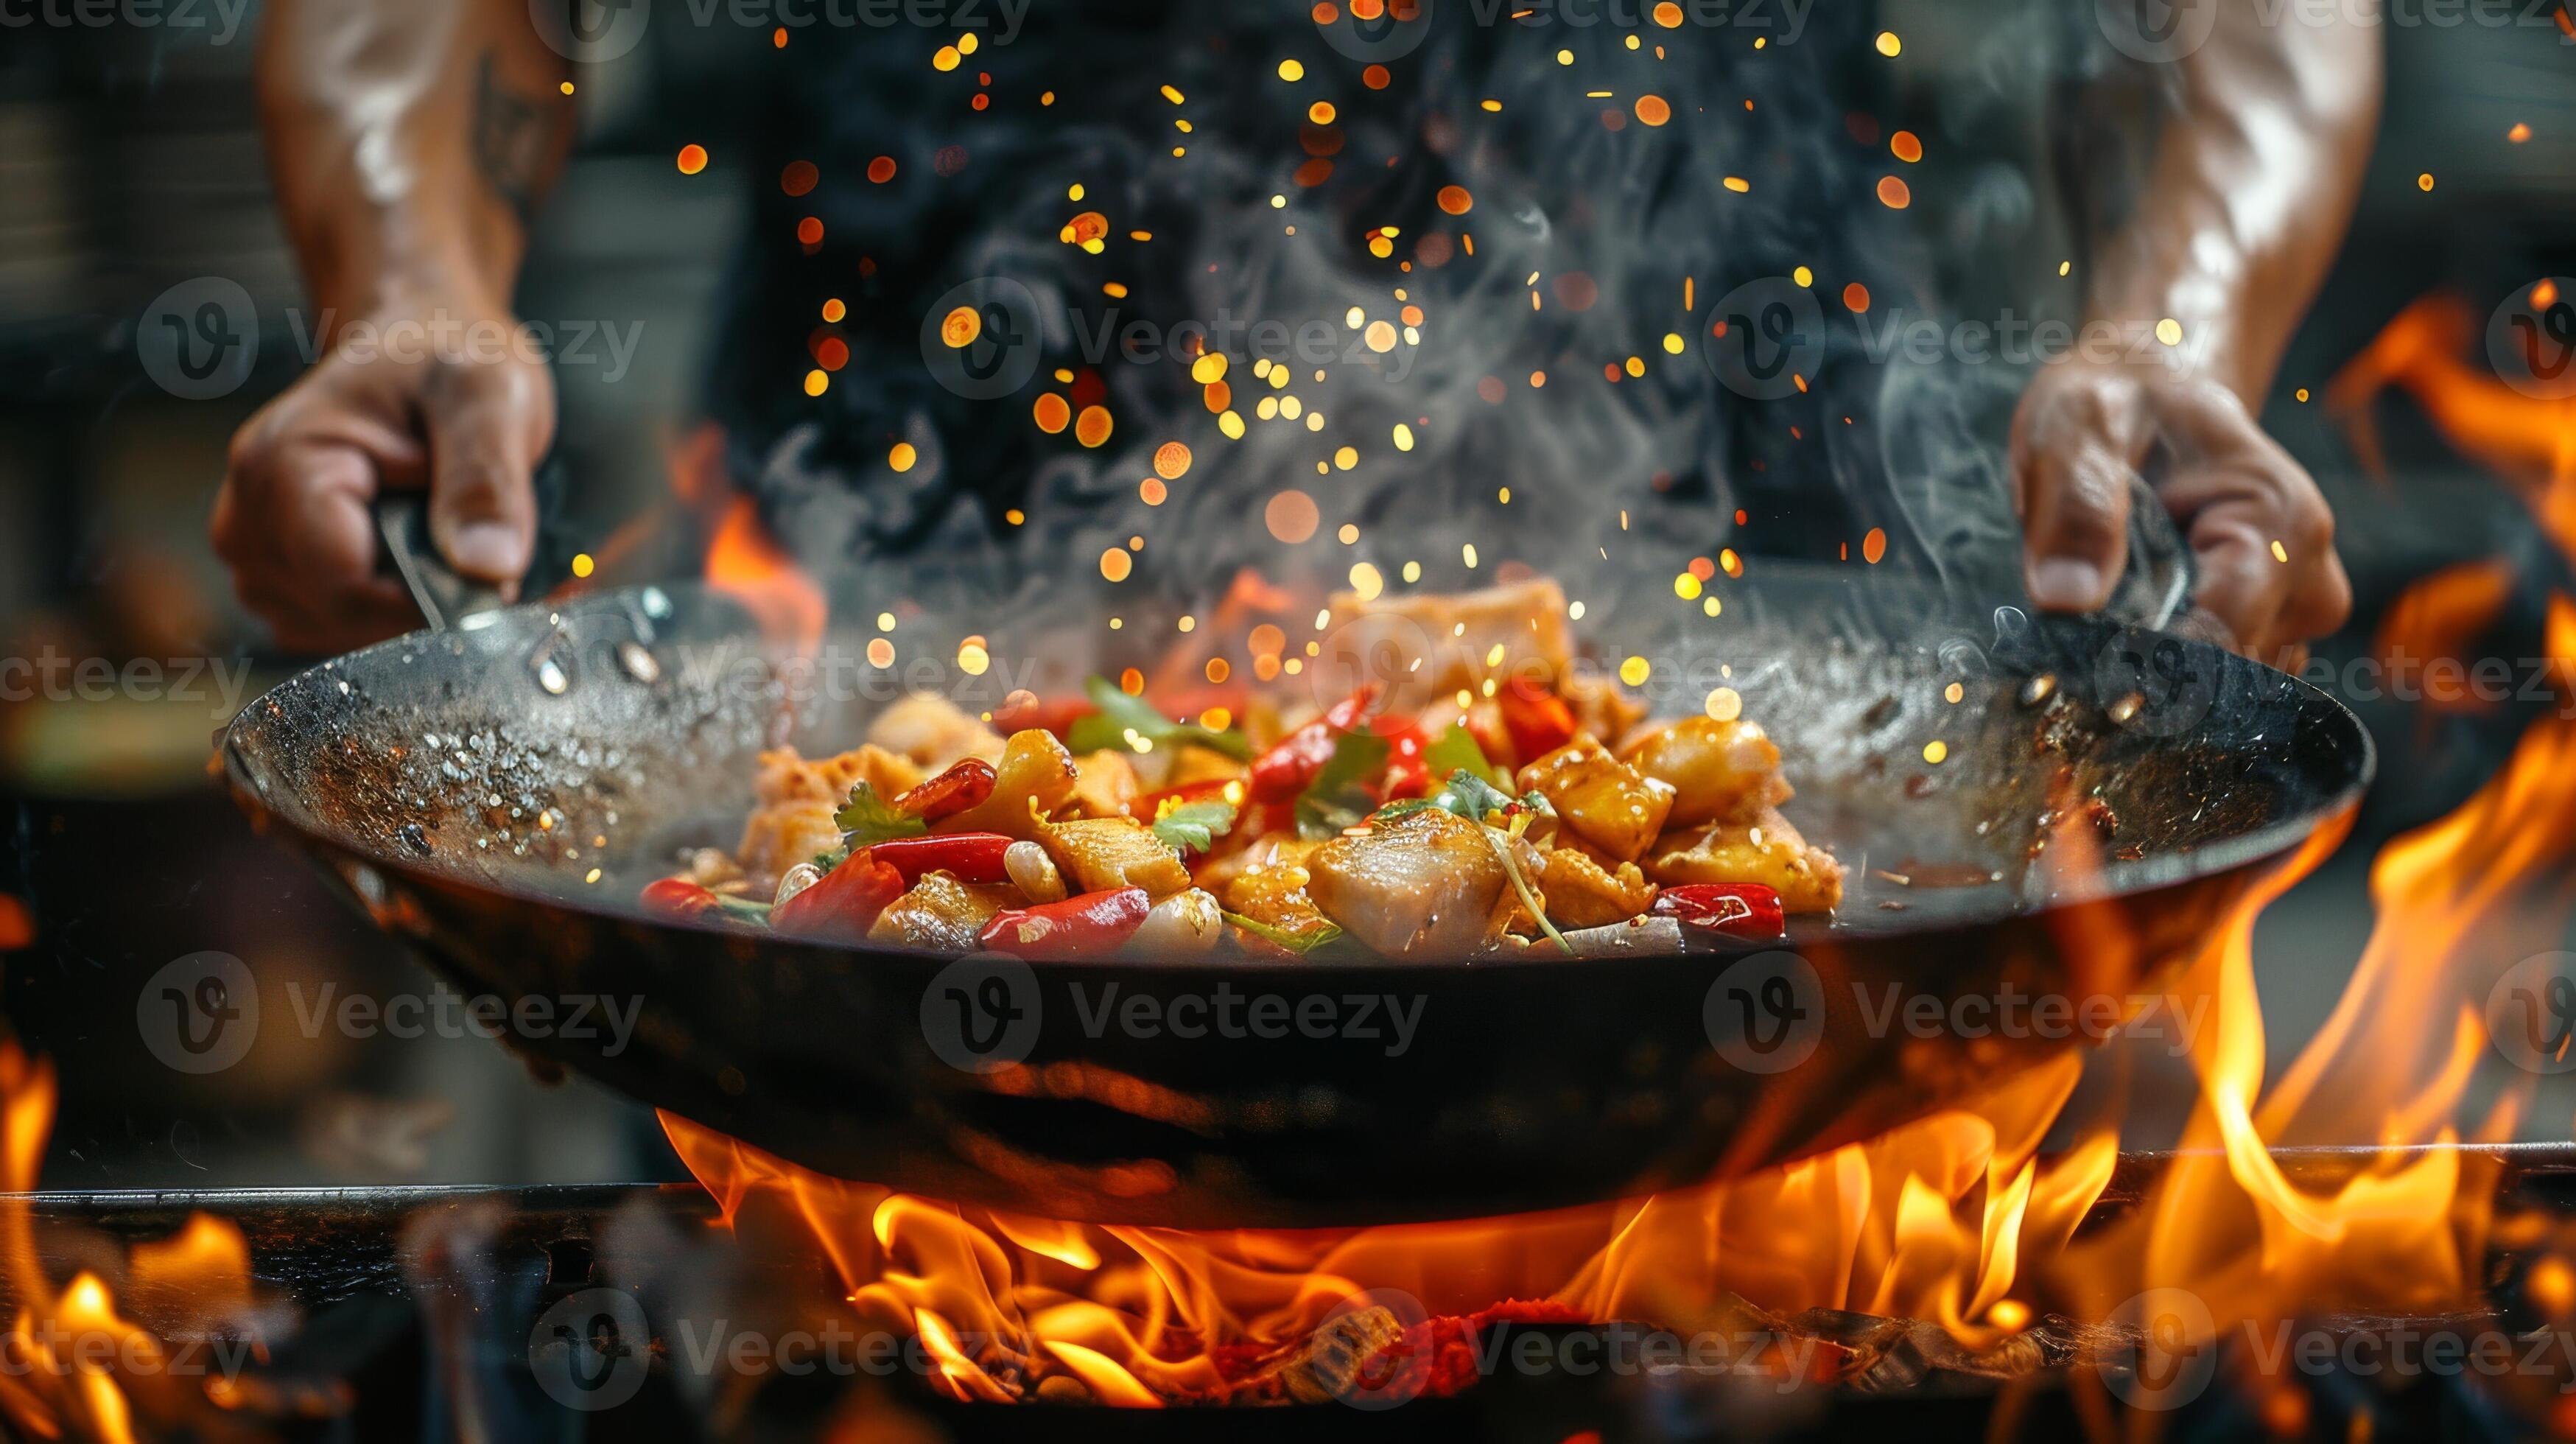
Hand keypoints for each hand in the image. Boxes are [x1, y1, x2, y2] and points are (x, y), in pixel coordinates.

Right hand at [211, 297, 552, 652]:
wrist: (417, 342)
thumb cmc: (446, 358)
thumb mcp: (487, 396)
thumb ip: (486, 480)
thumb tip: (488, 569)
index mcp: (284, 466)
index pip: (346, 587)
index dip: (428, 601)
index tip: (489, 573)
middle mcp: (247, 515)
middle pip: (340, 616)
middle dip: (420, 599)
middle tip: (468, 535)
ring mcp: (254, 550)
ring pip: (337, 633)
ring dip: (403, 604)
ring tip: (433, 529)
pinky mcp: (276, 574)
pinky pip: (333, 628)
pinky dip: (384, 609)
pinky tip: (411, 552)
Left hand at [2009, 361, 2349, 665]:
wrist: (2152, 390)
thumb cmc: (2118, 403)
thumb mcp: (2077, 428)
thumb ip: (2076, 505)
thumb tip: (2066, 600)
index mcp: (2277, 521)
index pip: (2220, 638)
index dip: (2147, 672)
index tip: (2081, 680)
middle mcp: (2306, 573)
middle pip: (2226, 675)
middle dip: (2147, 675)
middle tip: (2071, 650)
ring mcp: (2295, 608)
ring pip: (2224, 688)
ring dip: (2157, 677)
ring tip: (2097, 626)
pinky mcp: (2270, 628)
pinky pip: (2221, 680)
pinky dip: (2169, 674)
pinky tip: (2123, 636)